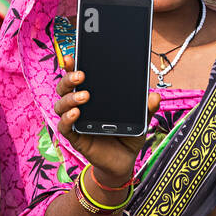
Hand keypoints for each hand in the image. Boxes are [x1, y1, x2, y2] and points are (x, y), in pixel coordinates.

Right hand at [54, 54, 159, 184]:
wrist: (124, 161)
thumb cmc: (127, 135)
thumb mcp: (140, 119)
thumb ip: (146, 108)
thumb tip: (155, 96)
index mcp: (92, 96)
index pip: (78, 78)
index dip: (72, 66)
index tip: (74, 54)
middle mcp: (79, 106)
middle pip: (64, 88)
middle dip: (68, 78)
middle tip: (81, 75)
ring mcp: (75, 121)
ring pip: (60, 105)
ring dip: (69, 98)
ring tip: (84, 96)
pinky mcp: (75, 137)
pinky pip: (64, 126)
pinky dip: (67, 119)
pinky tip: (76, 113)